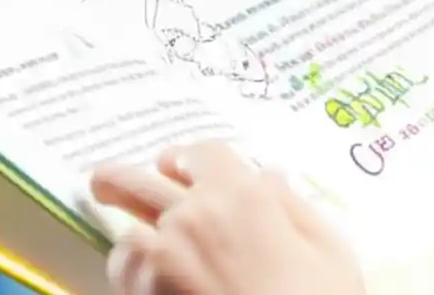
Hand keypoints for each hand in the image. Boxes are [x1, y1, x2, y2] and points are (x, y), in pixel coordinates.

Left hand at [90, 143, 365, 294]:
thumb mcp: (328, 249)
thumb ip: (293, 206)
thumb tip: (270, 176)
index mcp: (243, 195)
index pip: (202, 152)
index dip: (190, 157)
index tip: (179, 166)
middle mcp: (194, 215)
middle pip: (138, 181)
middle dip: (120, 179)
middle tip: (105, 183)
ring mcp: (163, 256)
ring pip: (128, 230)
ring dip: (133, 232)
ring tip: (130, 238)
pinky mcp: (145, 293)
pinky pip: (121, 269)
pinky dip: (128, 269)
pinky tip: (141, 274)